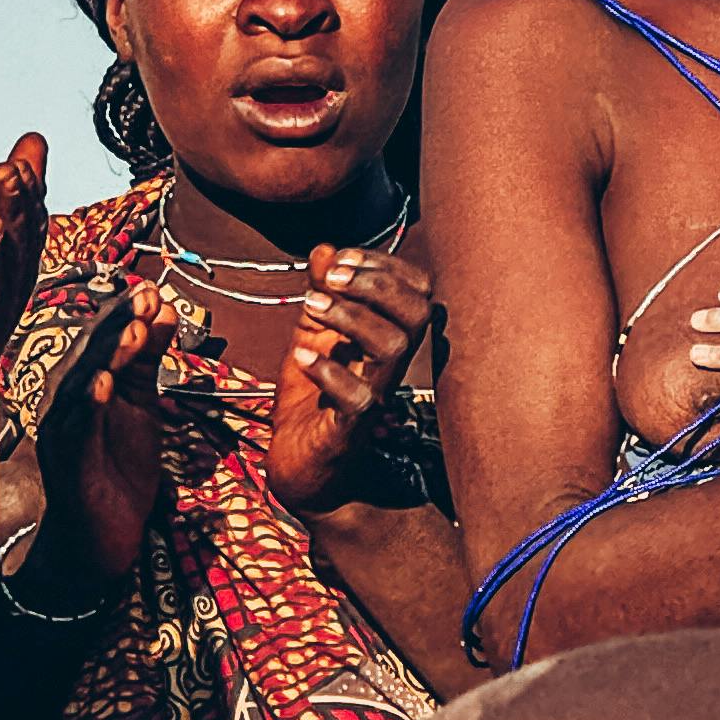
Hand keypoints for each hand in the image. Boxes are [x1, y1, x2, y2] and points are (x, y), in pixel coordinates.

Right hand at [21, 280, 173, 589]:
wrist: (101, 539)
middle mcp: (68, 406)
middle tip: (145, 301)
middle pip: (90, 357)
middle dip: (117, 328)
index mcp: (86, 389)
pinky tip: (102, 386)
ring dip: (106, 359)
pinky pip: (77, 433)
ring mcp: (65, 435)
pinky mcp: (69, 466)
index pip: (104, 344)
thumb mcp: (142, 405)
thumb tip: (162, 309)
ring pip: (81, 389)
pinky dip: (88, 408)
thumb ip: (148, 360)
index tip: (153, 291)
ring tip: (132, 334)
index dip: (126, 317)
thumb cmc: (116, 470)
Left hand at [265, 250, 440, 520]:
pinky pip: (358, 397)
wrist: (302, 469)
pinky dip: (329, 371)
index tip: (341, 259)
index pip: (416, 289)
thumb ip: (321, 296)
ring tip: (311, 305)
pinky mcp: (349, 430)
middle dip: (376, 283)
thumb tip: (325, 249)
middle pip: (417, 312)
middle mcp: (390, 366)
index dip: (384, 265)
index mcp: (387, 338)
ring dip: (352, 317)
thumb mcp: (312, 338)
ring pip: (392, 347)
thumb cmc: (314, 404)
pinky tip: (302, 357)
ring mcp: (374, 396)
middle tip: (331, 278)